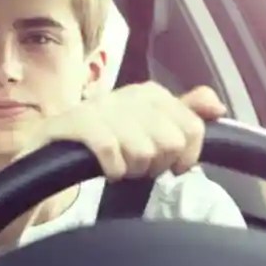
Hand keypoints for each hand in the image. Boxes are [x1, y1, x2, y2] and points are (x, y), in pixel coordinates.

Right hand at [30, 82, 227, 179]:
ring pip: (142, 150)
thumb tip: (217, 106)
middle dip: (155, 164)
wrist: (47, 154)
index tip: (169, 165)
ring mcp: (97, 108)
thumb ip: (185, 115)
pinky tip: (108, 171)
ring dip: (131, 170)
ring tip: (120, 168)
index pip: (192, 127)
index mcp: (149, 94)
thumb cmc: (104, 143)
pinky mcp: (71, 124)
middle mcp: (125, 95)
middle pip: (169, 142)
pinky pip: (109, 149)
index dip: (185, 155)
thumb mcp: (149, 130)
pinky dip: (113, 169)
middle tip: (137, 166)